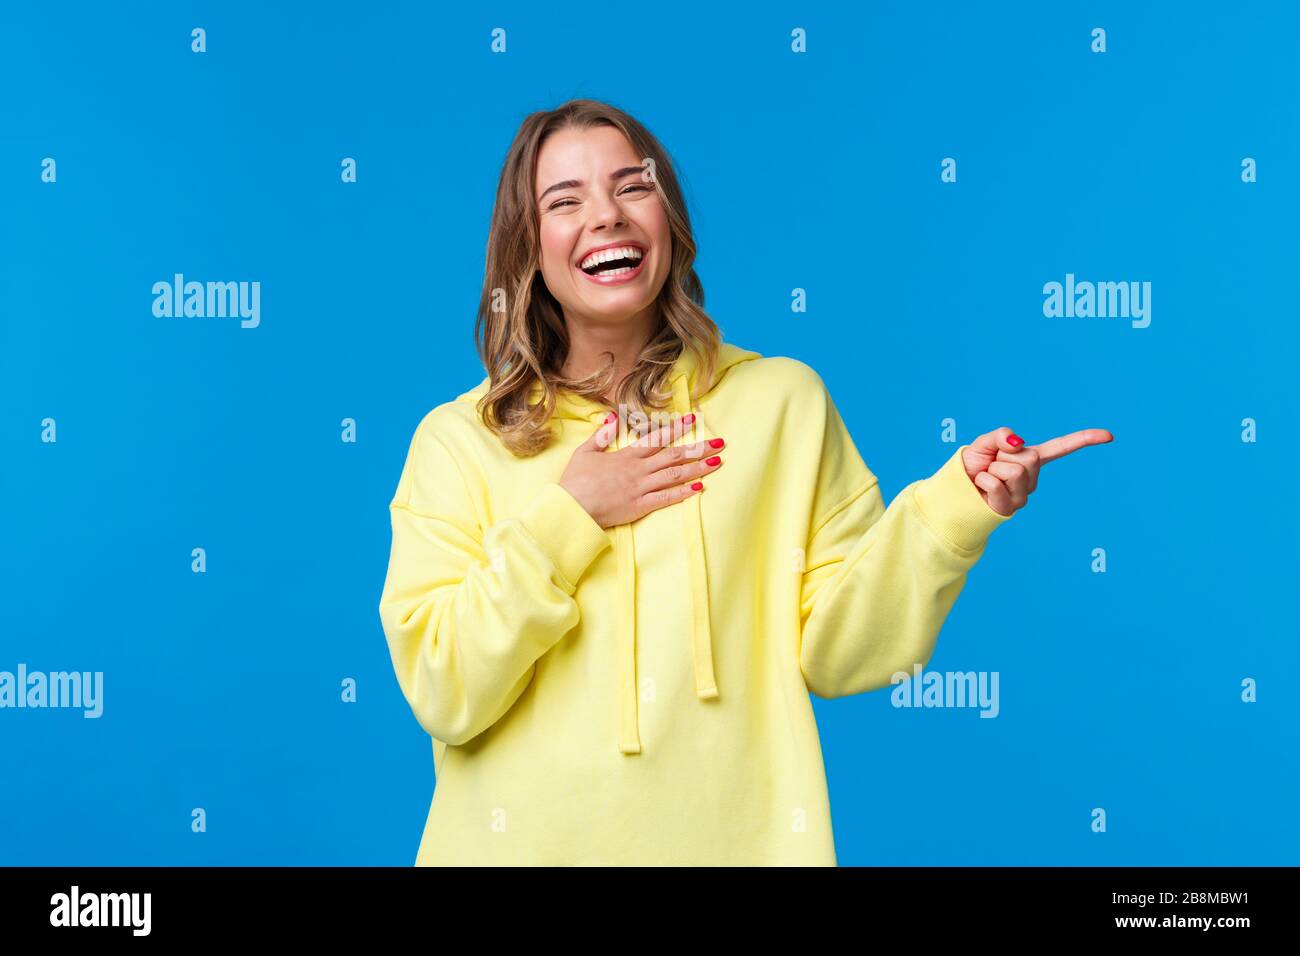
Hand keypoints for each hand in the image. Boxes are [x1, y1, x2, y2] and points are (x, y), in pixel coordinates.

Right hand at [560, 411, 725, 528]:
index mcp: (627, 456)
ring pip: (675, 475)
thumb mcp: (585, 452)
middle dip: (699, 448)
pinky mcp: (640, 506)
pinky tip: (698, 488)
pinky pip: (666, 498)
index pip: (657, 438)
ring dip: (698, 468)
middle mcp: (638, 470)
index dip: (677, 428)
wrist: (571, 508)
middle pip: (674, 455)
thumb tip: (612, 418)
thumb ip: (602, 435)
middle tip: (720, 443)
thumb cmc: (575, 481)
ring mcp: (641, 488)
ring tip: (717, 462)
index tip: (694, 419)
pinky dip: (683, 493)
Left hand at [962, 426, 1113, 516]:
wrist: (956, 491)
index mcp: (1031, 458)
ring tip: (986, 476)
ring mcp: (1023, 495)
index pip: (1061, 447)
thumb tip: (1018, 443)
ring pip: (1015, 471)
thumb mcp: (985, 443)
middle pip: (1028, 458)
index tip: (1109, 435)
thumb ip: (1001, 435)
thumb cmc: (972, 467)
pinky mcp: (1010, 508)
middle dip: (1003, 455)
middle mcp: (1032, 478)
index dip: (1084, 440)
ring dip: (993, 468)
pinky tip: (982, 488)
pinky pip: (997, 483)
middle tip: (991, 463)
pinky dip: (984, 480)